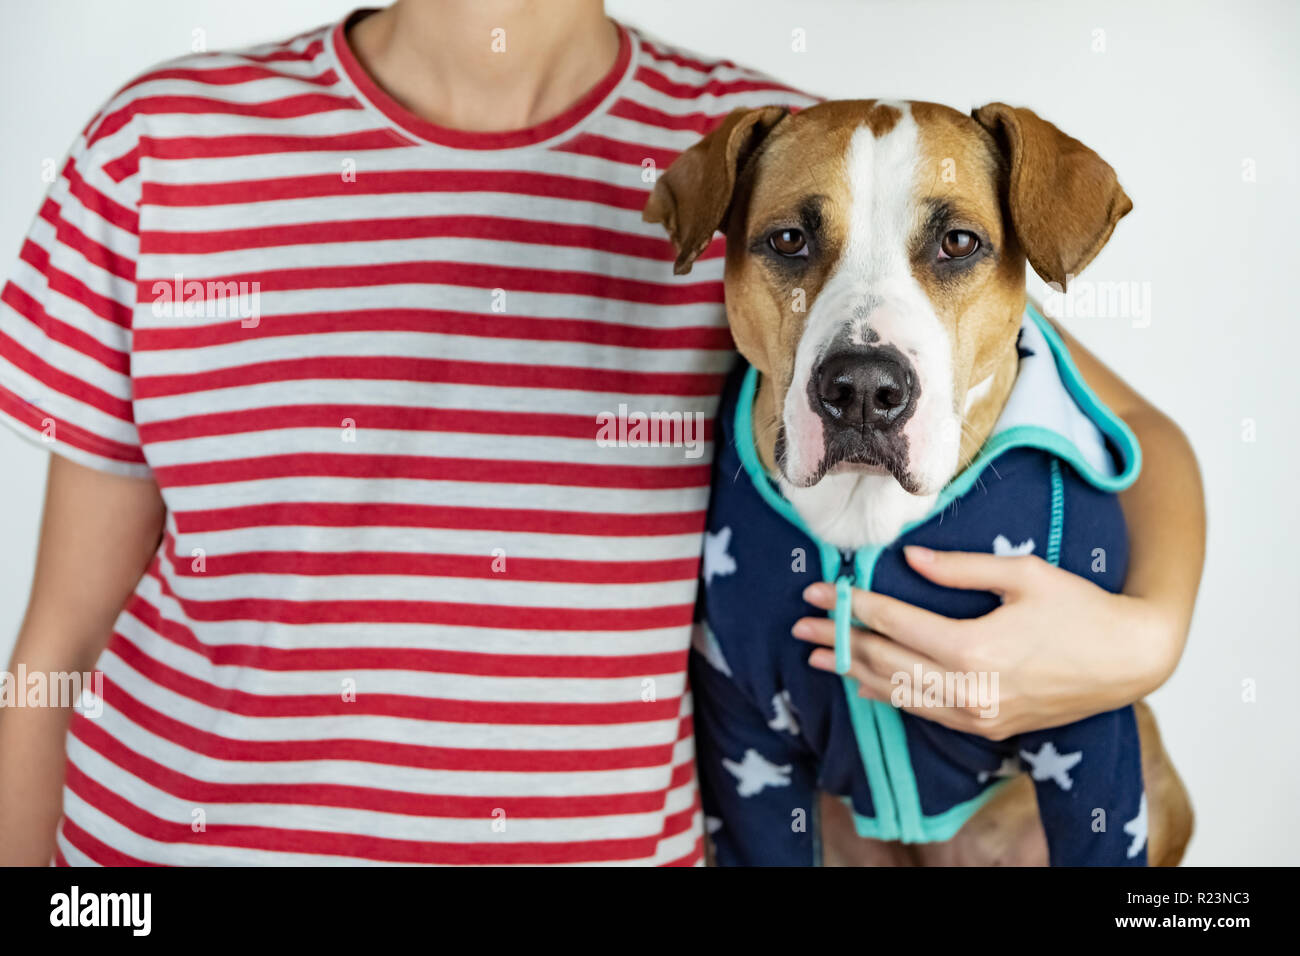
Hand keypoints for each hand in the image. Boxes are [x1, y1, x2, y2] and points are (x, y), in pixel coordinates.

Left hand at [791, 545, 1178, 739]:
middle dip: (839, 641)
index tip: (818, 592)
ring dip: (855, 673)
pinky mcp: (986, 726)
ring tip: (819, 657)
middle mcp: (970, 689)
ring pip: (898, 694)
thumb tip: (907, 560)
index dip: (851, 607)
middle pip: (885, 662)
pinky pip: (924, 711)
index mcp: (975, 648)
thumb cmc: (1080, 610)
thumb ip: (959, 568)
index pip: (893, 625)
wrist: (1130, 661)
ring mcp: (978, 714)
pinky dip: (889, 695)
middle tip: (802, 624)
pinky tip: (867, 682)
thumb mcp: (1023, 574)